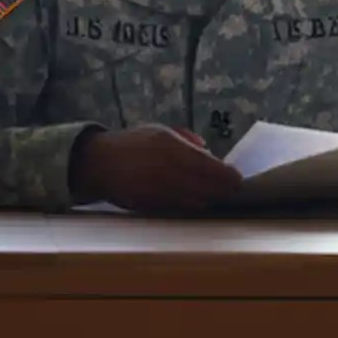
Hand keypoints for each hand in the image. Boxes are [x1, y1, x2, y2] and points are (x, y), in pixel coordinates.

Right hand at [70, 124, 241, 213]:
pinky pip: (180, 207)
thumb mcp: (159, 131)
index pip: (209, 166)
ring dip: (209, 198)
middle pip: (206, 186)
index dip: (227, 175)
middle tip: (233, 189)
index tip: (238, 178)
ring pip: (196, 200)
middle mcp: (166, 169)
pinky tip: (198, 200)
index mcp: (169, 146)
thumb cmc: (133, 143)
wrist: (100, 163)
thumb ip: (186, 139)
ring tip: (217, 195)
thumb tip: (208, 151)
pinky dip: (192, 204)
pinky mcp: (151, 204)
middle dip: (223, 189)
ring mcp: (158, 189)